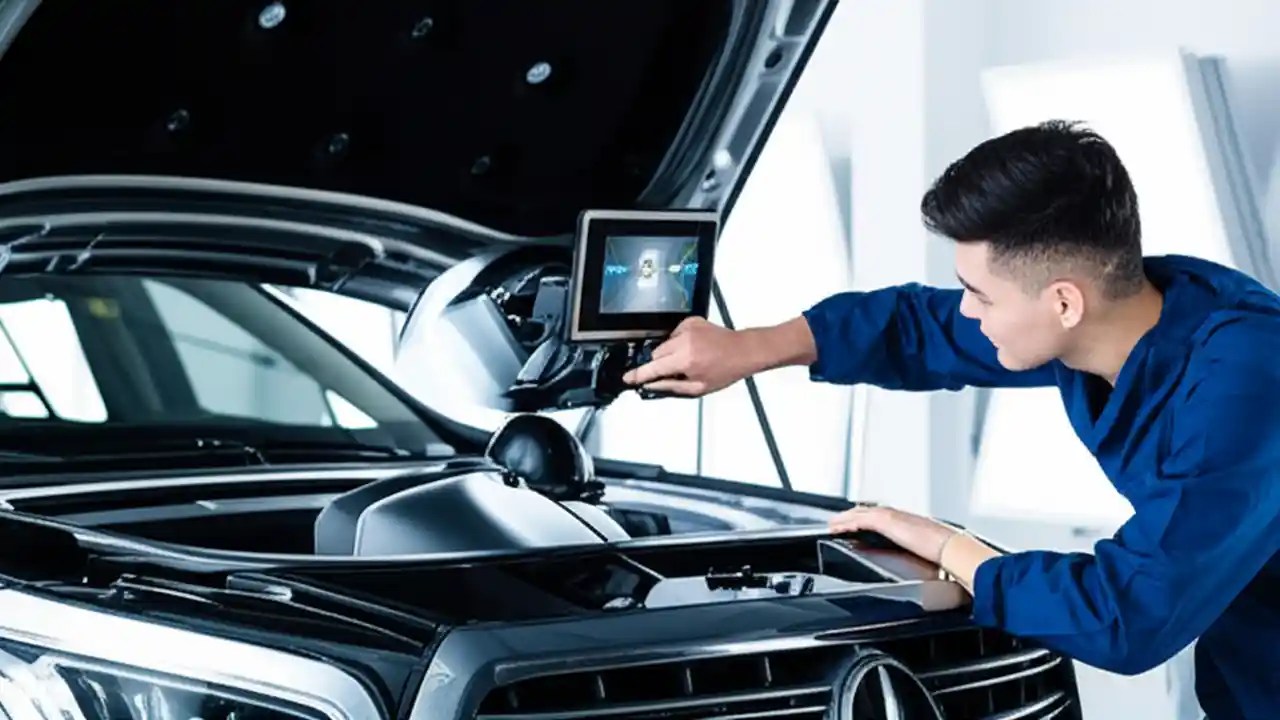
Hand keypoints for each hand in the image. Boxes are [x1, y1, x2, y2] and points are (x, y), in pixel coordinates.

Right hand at [621, 317, 759, 396]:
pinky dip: (678, 342)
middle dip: (659, 364)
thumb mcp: (699, 387)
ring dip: (669, 353)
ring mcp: (687, 329)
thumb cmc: (725, 371)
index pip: (653, 368)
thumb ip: (671, 387)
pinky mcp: (691, 321)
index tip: (627, 378)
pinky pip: (674, 333)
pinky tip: (693, 348)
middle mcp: (684, 342)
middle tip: (674, 372)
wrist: (743, 351)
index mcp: (685, 360)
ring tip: (689, 359)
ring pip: (664, 343)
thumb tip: (651, 385)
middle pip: (656, 353)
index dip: (638, 375)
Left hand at [828, 504, 957, 564]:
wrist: (954, 549)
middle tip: (840, 521)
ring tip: (834, 524)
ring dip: (846, 518)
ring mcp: (894, 518)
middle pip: (871, 511)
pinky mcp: (887, 522)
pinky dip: (848, 524)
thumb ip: (928, 558)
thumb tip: (933, 570)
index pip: (887, 517)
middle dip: (854, 515)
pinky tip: (838, 528)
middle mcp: (902, 517)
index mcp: (913, 524)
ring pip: (863, 513)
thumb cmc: (951, 554)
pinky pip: (861, 520)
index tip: (861, 522)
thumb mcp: (935, 555)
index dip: (871, 518)